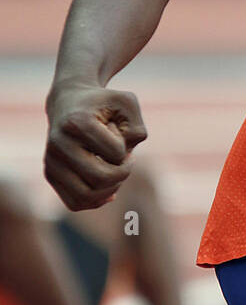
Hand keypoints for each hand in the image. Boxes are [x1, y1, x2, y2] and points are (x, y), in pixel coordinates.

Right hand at [44, 81, 147, 210]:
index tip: (121, 135)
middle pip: (101, 178)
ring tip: (115, 172)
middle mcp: (58, 143)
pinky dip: (96, 200)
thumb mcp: (127, 103)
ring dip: (110, 189)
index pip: (115, 153)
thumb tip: (124, 163)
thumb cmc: (104, 103)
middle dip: (123, 173)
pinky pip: (75, 203)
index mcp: (76, 123)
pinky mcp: (50, 174)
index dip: (126, 148)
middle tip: (126, 159)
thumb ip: (137, 129)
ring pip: (86, 197)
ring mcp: (51, 161)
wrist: (69, 101)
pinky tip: (106, 185)